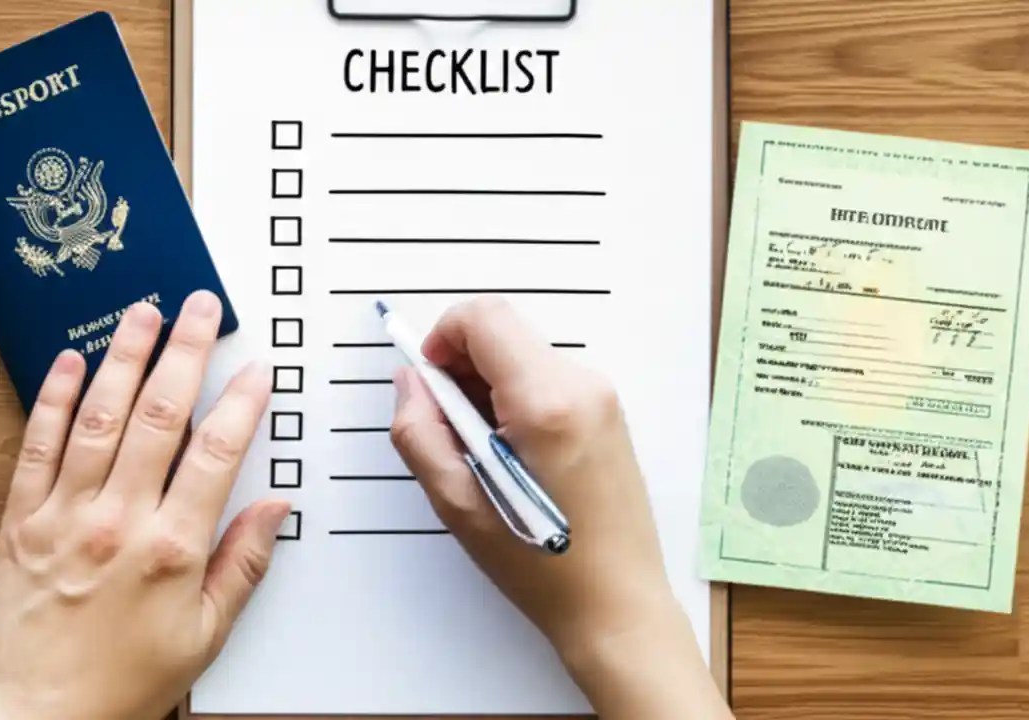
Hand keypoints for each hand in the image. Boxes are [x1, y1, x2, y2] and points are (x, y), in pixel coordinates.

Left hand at [0, 291, 287, 719]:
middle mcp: (119, 520)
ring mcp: (66, 514)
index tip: (255, 371)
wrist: (42, 716)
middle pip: (160, 415)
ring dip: (124, 357)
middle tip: (201, 309)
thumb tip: (275, 510)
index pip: (217, 452)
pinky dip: (51, 398)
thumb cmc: (124, 682)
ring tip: (143, 313)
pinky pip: (37, 445)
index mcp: (172, 548)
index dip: (241, 402)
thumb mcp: (207, 633)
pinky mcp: (21, 520)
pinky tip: (68, 361)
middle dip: (186, 351)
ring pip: (99, 415)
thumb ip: (244, 564)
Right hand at [390, 297, 729, 719]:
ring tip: (481, 455)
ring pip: (524, 358)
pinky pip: (549, 382)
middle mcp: (582, 387)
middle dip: (464, 367)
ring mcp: (602, 399)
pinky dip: (517, 402)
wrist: (617, 605)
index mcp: (545, 402)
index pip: (485, 318)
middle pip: (505, 334)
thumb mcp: (459, 504)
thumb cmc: (544, 568)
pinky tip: (511, 458)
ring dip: (489, 388)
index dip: (443, 337)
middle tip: (449, 428)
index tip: (428, 379)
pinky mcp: (609, 415)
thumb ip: (420, 432)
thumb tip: (410, 382)